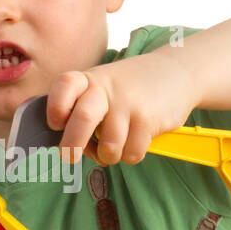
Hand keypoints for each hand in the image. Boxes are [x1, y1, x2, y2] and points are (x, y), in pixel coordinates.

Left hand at [46, 51, 198, 165]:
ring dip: (108, 155)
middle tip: (70, 157)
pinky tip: (135, 140)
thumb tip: (69, 149)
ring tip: (114, 145)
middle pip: (83, 118)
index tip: (56, 123)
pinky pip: (131, 154)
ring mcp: (129, 104)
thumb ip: (82, 110)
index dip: (55, 107)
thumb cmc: (129, 89)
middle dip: (72, 144)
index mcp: (89, 80)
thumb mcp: (102, 87)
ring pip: (109, 147)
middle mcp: (107, 89)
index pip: (65, 85)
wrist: (175, 72)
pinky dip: (130, 155)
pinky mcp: (149, 120)